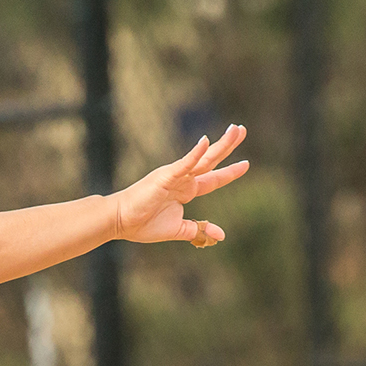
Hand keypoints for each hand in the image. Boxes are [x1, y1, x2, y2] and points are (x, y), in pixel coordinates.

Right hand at [112, 124, 249, 246]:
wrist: (120, 221)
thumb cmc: (143, 224)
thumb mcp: (179, 229)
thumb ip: (199, 229)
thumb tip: (221, 236)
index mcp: (185, 191)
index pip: (213, 179)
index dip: (229, 172)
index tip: (245, 164)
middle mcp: (182, 179)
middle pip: (211, 160)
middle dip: (228, 146)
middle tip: (242, 130)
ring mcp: (174, 176)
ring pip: (203, 158)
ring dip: (220, 145)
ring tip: (236, 130)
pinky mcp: (165, 176)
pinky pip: (183, 164)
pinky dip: (195, 153)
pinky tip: (206, 141)